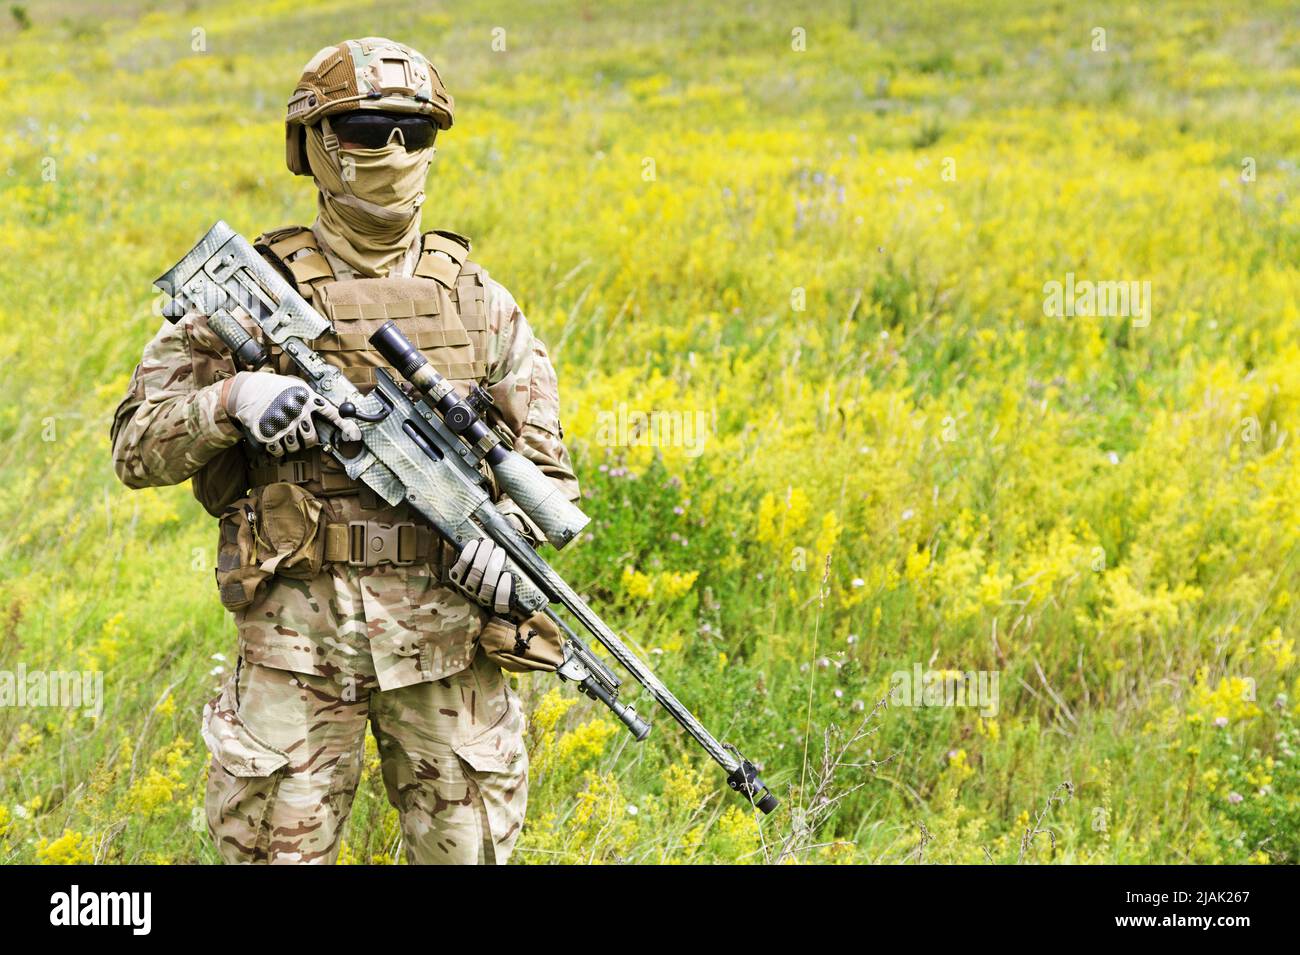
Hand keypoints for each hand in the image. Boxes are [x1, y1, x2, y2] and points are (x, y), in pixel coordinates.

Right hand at [225, 372, 359, 455]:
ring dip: (291, 445)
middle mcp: (297, 412)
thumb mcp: (295, 385)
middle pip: (311, 439)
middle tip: (301, 435)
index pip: (332, 413)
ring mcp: (283, 424)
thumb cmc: (272, 387)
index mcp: (307, 398)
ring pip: (295, 447)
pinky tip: (274, 439)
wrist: (245, 390)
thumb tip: (326, 408)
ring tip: (284, 434)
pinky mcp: (268, 434)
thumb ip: (310, 397)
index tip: (355, 435)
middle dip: (308, 441)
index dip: (346, 426)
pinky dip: (277, 449)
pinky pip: (279, 451)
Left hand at [448, 538, 514, 613]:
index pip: (501, 604)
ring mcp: (467, 587)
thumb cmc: (497, 573)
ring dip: (483, 557)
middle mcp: (481, 597)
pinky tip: (475, 544)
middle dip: (494, 567)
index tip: (508, 575)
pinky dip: (468, 554)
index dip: (504, 590)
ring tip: (489, 544)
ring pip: (475, 574)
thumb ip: (516, 577)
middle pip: (487, 586)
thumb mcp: (509, 578)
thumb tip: (527, 570)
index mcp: (496, 600)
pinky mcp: (456, 577)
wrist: (471, 568)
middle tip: (500, 552)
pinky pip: (461, 566)